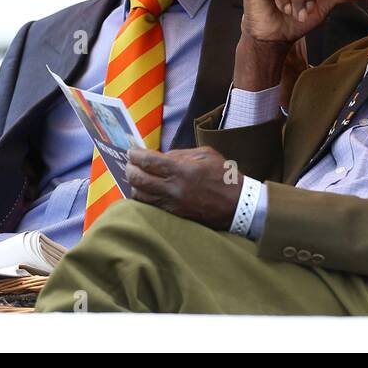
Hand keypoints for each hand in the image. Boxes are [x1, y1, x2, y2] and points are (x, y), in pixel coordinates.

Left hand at [125, 146, 240, 229]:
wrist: (238, 205)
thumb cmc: (224, 176)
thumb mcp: (205, 155)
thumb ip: (180, 154)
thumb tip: (159, 156)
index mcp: (181, 170)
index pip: (148, 161)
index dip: (135, 155)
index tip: (131, 151)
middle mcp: (173, 189)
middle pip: (138, 179)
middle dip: (130, 169)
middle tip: (130, 163)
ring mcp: (172, 205)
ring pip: (140, 196)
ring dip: (134, 185)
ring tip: (137, 177)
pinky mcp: (174, 216)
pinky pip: (150, 207)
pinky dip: (143, 198)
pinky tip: (145, 191)